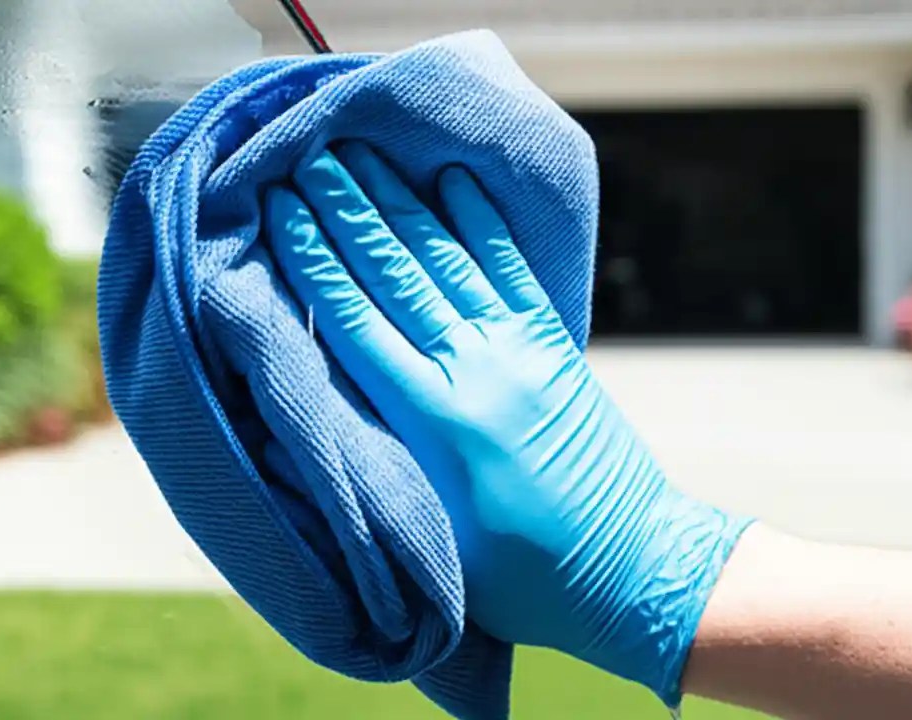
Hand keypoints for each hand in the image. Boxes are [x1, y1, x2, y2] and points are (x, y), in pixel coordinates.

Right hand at [264, 141, 750, 706]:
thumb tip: (310, 407)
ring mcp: (517, 352)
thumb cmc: (518, 579)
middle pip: (394, 273)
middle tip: (306, 157)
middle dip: (345, 210)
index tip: (280, 211)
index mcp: (431, 421)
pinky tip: (453, 181)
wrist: (631, 571)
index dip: (314, 260)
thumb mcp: (427, 535)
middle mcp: (471, 370)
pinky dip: (481, 222)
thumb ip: (373, 464)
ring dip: (399, 201)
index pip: (355, 320)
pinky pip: (510, 270)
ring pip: (446, 259)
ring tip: (361, 153)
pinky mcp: (552, 349)